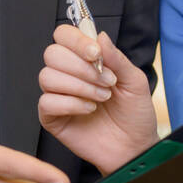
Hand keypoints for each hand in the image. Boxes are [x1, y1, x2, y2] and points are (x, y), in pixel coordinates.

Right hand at [38, 25, 159, 174]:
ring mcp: (58, 96)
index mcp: (85, 60)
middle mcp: (68, 74)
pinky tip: (89, 109)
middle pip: (52, 53)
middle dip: (81, 67)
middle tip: (105, 80)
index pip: (64, 36)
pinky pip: (47, 102)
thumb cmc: (134, 115)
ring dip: (79, 86)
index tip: (95, 54)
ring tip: (102, 97)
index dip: (77, 40)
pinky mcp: (52, 118)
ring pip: (47, 77)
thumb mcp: (134, 81)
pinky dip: (71, 104)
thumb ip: (116, 58)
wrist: (135, 147)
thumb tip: (100, 36)